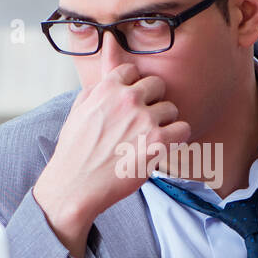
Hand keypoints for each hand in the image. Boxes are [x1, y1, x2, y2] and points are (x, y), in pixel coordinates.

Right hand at [33, 63, 190, 257]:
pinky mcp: (158, 142)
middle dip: (153, 101)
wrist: (76, 185)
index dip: (134, 86)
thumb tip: (105, 79)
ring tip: (150, 138)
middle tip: (144, 120)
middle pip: (158, 85)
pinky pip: (183, 129)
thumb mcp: (77, 111)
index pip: (133, 71)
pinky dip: (177, 138)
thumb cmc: (74, 152)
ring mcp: (145, 120)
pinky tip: (163, 146)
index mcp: (107, 89)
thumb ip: (94, 91)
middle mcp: (127, 100)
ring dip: (164, 123)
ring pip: (172, 109)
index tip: (132, 101)